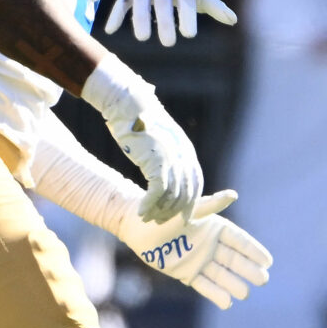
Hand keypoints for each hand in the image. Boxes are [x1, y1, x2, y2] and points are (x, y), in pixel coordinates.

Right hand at [82, 63, 203, 223]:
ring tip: (146, 218)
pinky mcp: (156, 162)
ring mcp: (172, 159)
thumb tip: (162, 166)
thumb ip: (167, 154)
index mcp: (186, 152)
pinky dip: (149, 205)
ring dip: (159, 212)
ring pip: (171, 196)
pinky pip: (157, 192)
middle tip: (158, 222)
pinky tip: (140, 212)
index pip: (196, 184)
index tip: (183, 218)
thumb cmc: (141, 121)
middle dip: (173, 212)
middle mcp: (183, 157)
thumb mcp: (160, 139)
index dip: (190, 203)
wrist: (131, 105)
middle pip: (186, 194)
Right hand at [103, 0, 236, 46]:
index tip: (190, 35)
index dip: (188, 14)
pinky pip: (121, 0)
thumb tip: (232, 20)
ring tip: (143, 38)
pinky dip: (115, 14)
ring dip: (139, 18)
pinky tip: (110, 31)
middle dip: (165, 20)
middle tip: (169, 44)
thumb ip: (215, 6)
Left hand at [116, 189, 272, 309]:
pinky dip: (215, 294)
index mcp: (215, 227)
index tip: (268, 262)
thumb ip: (212, 205)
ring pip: (221, 274)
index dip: (254, 251)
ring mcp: (200, 260)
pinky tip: (228, 303)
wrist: (139, 226)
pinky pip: (204, 285)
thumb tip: (233, 195)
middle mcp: (210, 245)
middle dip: (248, 270)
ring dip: (234, 284)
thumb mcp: (190, 209)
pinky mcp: (187, 273)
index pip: (240, 241)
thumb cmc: (166, 213)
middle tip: (263, 280)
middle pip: (234, 260)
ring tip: (245, 294)